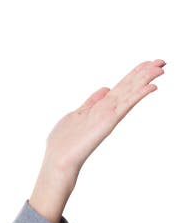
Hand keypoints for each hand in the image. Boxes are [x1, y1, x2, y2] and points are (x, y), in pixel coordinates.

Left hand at [28, 58, 165, 222]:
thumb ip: (91, 102)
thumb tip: (105, 89)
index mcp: (98, 107)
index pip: (120, 87)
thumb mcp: (75, 114)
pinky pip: (125, 105)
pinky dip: (138, 95)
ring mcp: (108, 115)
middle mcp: (106, 110)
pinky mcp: (108, 122)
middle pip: (128, 87)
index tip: (147, 63)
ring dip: (145, 79)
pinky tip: (151, 87)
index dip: (133, 75)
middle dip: (144, 73)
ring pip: (129, 92)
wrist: (59, 161)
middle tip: (162, 61)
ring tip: (161, 66)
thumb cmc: (63, 142)